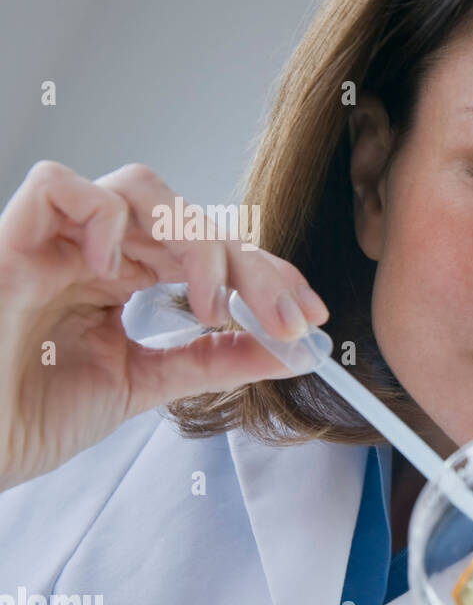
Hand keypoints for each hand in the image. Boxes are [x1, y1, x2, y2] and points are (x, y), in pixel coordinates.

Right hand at [0, 160, 330, 491]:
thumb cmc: (24, 418)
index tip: (310, 317)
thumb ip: (209, 361)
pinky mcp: (6, 242)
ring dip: (194, 241)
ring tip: (211, 306)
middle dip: (252, 266)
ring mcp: (51, 242)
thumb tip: (286, 350)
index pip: (209, 251)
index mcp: (121, 279)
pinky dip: (103, 219)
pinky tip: (118, 275)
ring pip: (140, 190)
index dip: (266, 274)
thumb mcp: (140, 385)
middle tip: (288, 317)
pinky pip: (56, 186)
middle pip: (190, 218)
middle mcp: (91, 251)